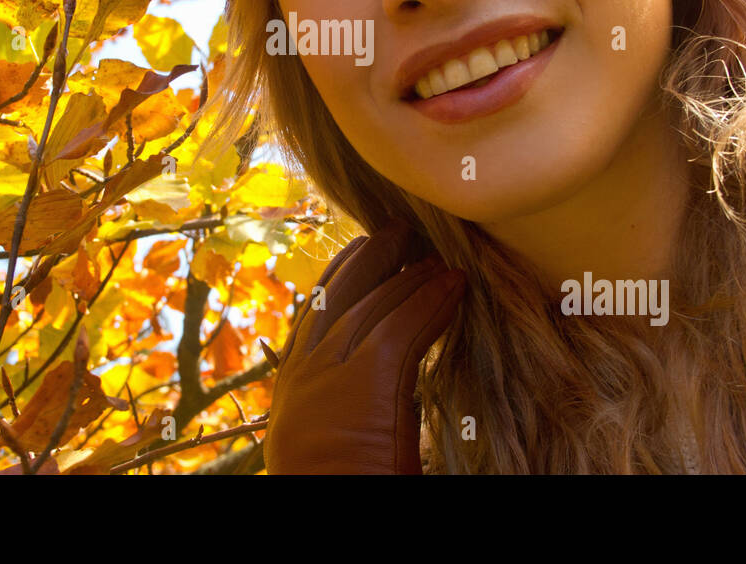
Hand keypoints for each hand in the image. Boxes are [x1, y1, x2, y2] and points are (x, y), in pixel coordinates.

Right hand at [262, 221, 466, 473]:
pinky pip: (404, 324)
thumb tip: (381, 375)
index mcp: (290, 386)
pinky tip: (455, 286)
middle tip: (400, 232)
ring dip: (412, 277)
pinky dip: (432, 301)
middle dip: (370, 259)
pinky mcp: (366, 380)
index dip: (341, 274)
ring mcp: (329, 373)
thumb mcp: (327, 435)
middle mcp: (302, 372)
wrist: (326, 514)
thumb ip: (344, 397)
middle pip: (339, 294)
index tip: (364, 249)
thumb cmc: (338, 488)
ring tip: (439, 258)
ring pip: (375, 304)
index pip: (314, 311)